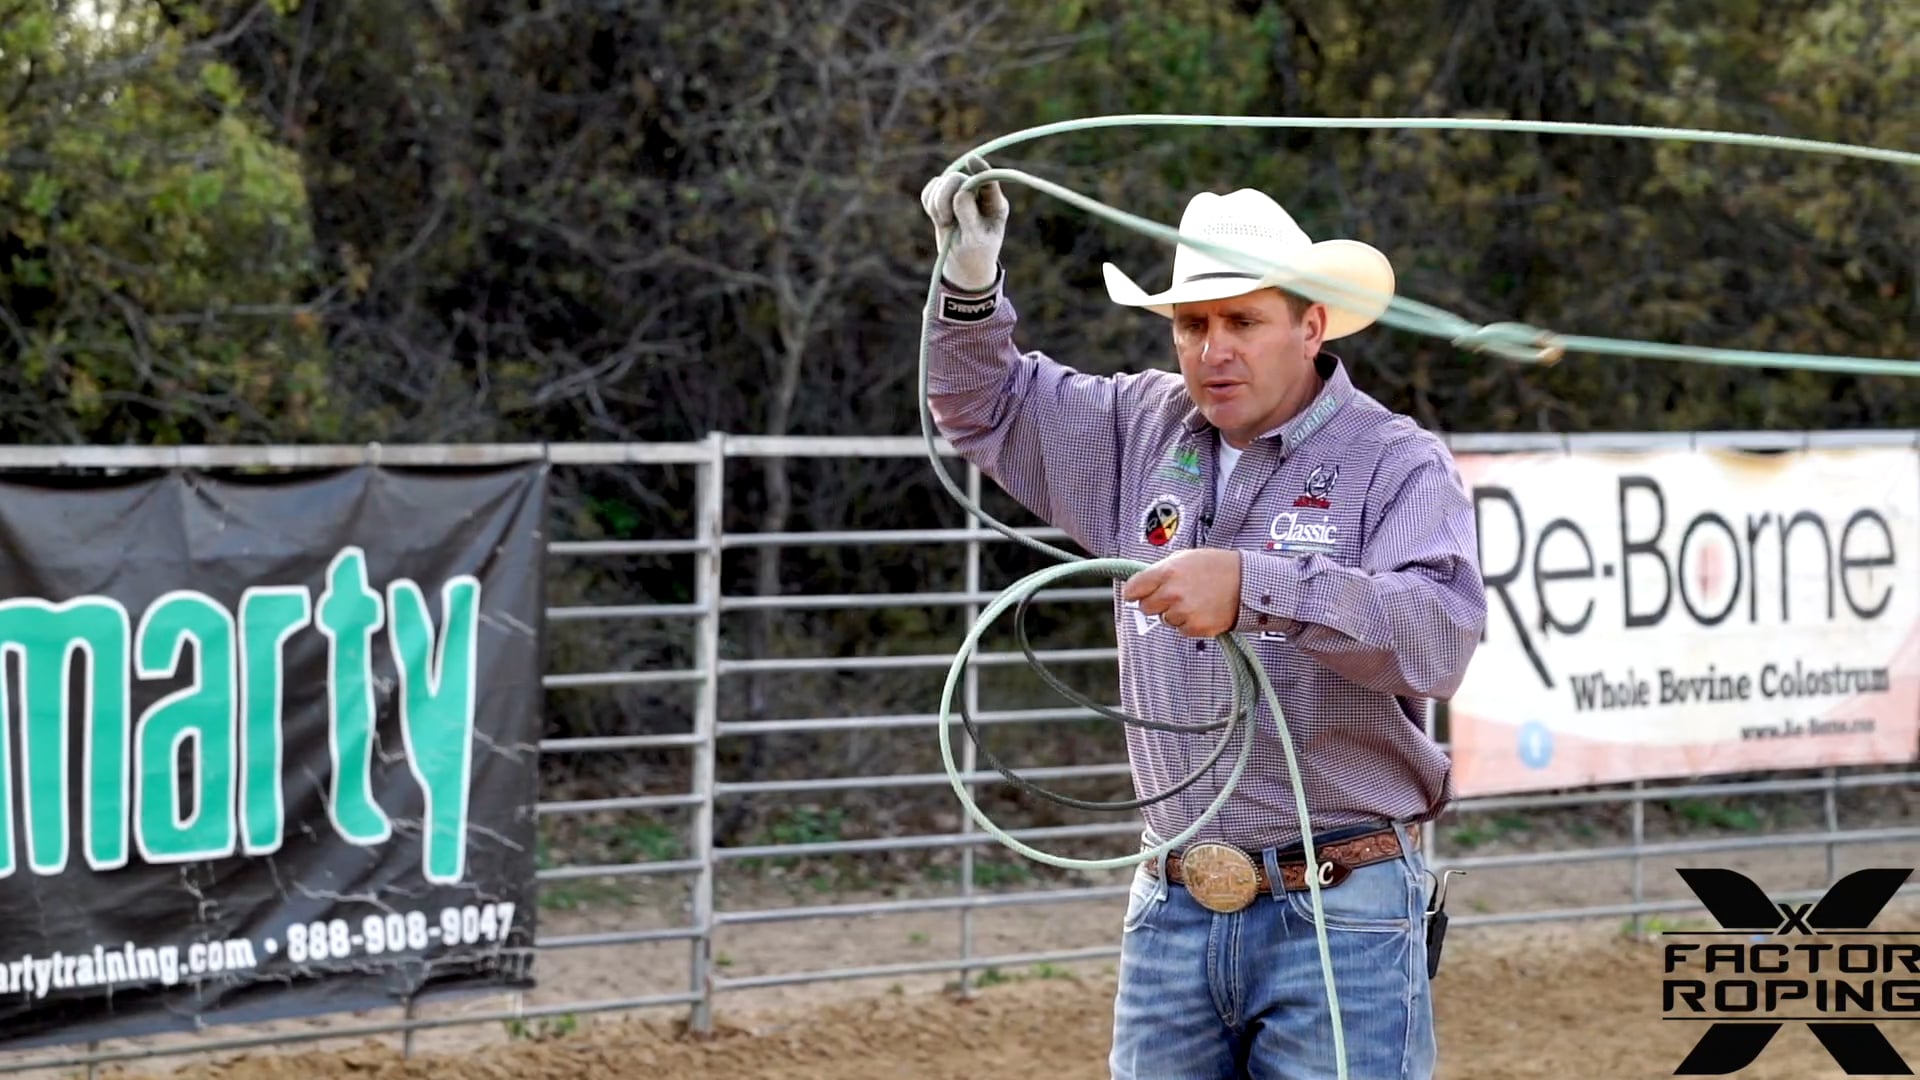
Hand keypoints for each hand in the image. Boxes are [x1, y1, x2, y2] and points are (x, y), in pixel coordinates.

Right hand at [919, 154, 1006, 292]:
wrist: (964, 264)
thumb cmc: (976, 253)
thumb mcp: (975, 239)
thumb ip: (969, 216)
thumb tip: (960, 193)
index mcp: (994, 204)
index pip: (988, 180)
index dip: (980, 169)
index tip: (971, 160)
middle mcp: (978, 194)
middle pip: (957, 179)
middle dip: (945, 197)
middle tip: (944, 220)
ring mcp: (961, 193)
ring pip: (940, 183)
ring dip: (936, 204)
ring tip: (944, 223)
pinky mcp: (944, 196)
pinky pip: (929, 190)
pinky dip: (928, 203)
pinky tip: (938, 218)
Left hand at [1121, 549, 1241, 637]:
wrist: (1248, 583)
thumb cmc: (1217, 567)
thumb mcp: (1185, 558)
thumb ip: (1161, 571)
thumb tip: (1142, 582)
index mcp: (1167, 572)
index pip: (1132, 588)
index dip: (1134, 591)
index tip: (1136, 593)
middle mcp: (1172, 593)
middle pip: (1145, 607)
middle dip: (1155, 602)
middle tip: (1172, 595)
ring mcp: (1184, 612)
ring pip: (1165, 620)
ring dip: (1175, 613)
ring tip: (1195, 600)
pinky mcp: (1196, 628)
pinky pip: (1182, 630)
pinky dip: (1189, 623)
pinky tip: (1203, 610)